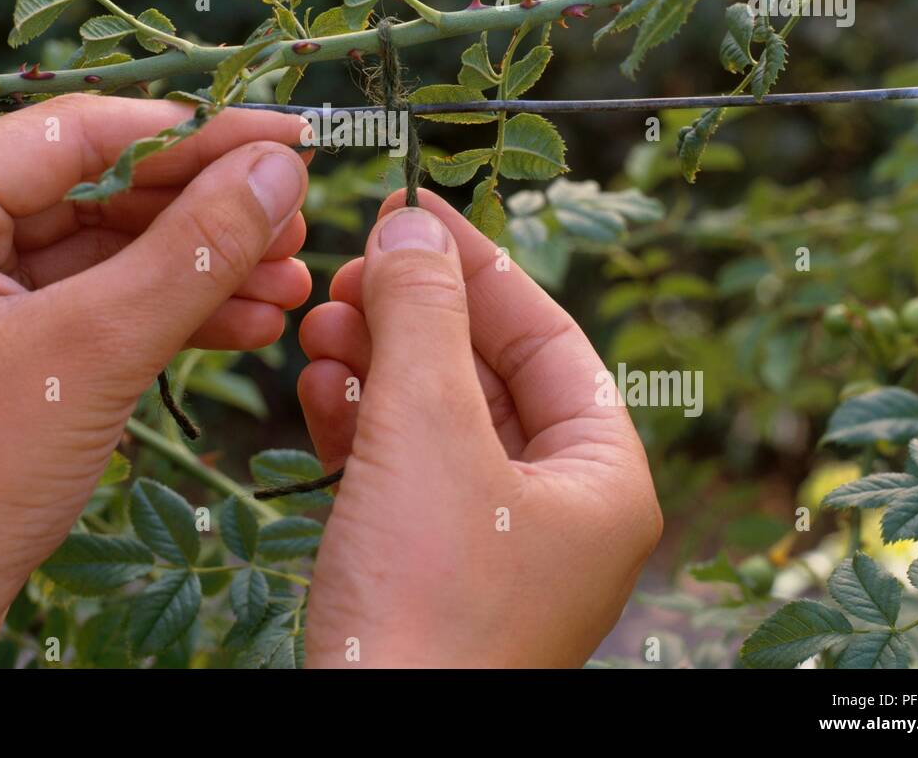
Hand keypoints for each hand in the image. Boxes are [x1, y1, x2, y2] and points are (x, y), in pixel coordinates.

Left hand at [0, 96, 309, 667]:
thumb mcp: (96, 350)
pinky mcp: (3, 339)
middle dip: (206, 211)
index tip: (284, 133)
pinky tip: (250, 322)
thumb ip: (194, 250)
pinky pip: (97, 301)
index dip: (194, 134)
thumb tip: (279, 169)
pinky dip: (168, 310)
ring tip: (291, 280)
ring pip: (109, 249)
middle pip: (101, 189)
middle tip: (297, 216)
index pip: (80, 133)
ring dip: (201, 265)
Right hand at [297, 189, 660, 667]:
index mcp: (601, 479)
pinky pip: (401, 471)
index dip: (480, 267)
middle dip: (413, 318)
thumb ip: (422, 318)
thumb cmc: (426, 600)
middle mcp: (558, 511)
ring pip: (435, 420)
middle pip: (485, 374)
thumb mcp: (426, 431)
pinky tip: (316, 391)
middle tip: (349, 274)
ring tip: (319, 329)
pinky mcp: (428, 568)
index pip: (547, 338)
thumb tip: (409, 228)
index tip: (414, 213)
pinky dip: (359, 423)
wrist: (366, 744)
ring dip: (377, 364)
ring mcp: (491, 544)